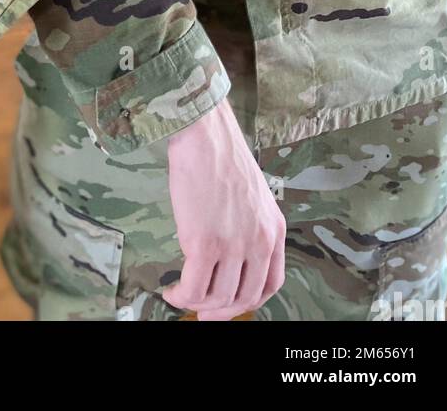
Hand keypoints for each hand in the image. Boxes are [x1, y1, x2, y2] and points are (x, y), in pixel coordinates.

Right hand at [162, 99, 286, 319]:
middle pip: (244, 297)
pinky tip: (171, 290)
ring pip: (217, 297)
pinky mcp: (204, 243)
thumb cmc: (219, 153)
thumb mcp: (251, 193)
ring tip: (180, 294)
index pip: (271, 283)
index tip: (231, 304)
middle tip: (202, 313)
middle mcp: (259, 241)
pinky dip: (181, 296)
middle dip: (221, 311)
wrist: (203, 133)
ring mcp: (233, 245)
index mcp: (274, 229)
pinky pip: (193, 287)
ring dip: (196, 303)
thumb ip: (248, 223)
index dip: (249, 300)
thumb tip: (227, 249)